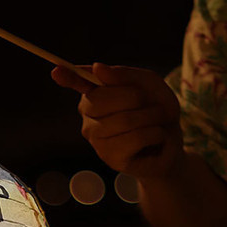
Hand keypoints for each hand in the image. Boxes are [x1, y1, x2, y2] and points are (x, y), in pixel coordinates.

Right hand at [51, 62, 183, 179]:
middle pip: (101, 100)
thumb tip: (96, 68)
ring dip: (151, 117)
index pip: (80, 83)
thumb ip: (123, 75)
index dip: (69, 77)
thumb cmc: (156, 111)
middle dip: (135, 97)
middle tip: (151, 104)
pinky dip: (154, 133)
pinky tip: (155, 137)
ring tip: (157, 122)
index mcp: (95, 95)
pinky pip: (133, 138)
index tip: (56, 71)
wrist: (171, 144)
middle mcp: (89, 118)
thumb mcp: (147, 84)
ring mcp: (97, 140)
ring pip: (123, 120)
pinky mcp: (110, 157)